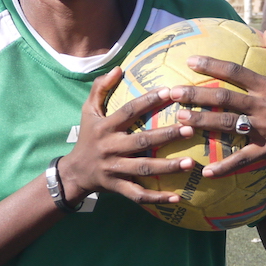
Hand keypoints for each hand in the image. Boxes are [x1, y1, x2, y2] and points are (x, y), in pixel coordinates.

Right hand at [55, 67, 199, 205]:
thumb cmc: (87, 137)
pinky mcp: (118, 187)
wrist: (74, 172)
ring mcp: (114, 168)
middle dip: (166, 135)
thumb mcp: (88, 111)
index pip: (129, 110)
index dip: (148, 101)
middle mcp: (110, 147)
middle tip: (190, 128)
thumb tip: (118, 68)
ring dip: (167, 167)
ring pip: (143, 168)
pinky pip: (138, 194)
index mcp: (105, 127)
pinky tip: (177, 197)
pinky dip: (157, 198)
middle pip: (141, 141)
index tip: (169, 91)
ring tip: (190, 162)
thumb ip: (100, 88)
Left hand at [170, 29, 265, 176]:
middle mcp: (265, 106)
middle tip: (172, 93)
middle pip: (224, 98)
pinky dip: (225, 168)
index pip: (236, 71)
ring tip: (179, 121)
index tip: (190, 61)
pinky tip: (206, 172)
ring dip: (202, 123)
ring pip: (228, 126)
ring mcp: (265, 130)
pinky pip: (243, 160)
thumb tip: (265, 30)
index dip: (212, 64)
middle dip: (196, 95)